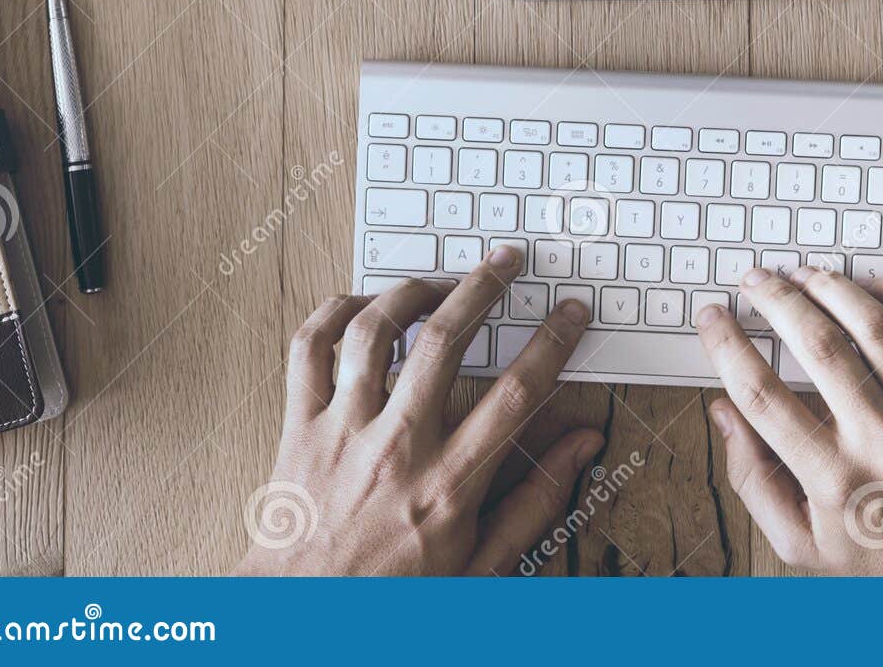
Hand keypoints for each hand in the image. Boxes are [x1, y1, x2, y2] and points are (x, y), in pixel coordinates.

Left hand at [235, 246, 601, 575]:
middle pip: (444, 341)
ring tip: (439, 280)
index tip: (571, 313)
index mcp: (449, 484)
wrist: (300, 620)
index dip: (554, 342)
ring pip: (375, 333)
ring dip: (411, 292)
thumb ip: (536, 501)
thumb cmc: (393, 598)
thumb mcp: (482, 566)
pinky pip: (308, 350)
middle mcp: (396, 448)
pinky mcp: (299, 427)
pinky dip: (334, 314)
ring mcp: (342, 432)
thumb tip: (583, 446)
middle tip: (505, 261)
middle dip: (484, 288)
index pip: (518, 392)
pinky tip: (362, 304)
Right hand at [694, 265, 882, 575]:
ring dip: (831, 286)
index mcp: (834, 480)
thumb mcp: (805, 545)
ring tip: (804, 274)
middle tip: (754, 279)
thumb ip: (754, 481)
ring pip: (874, 325)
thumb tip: (724, 414)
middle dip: (774, 299)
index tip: (712, 317)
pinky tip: (872, 286)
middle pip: (816, 343)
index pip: (761, 394)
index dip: (727, 345)